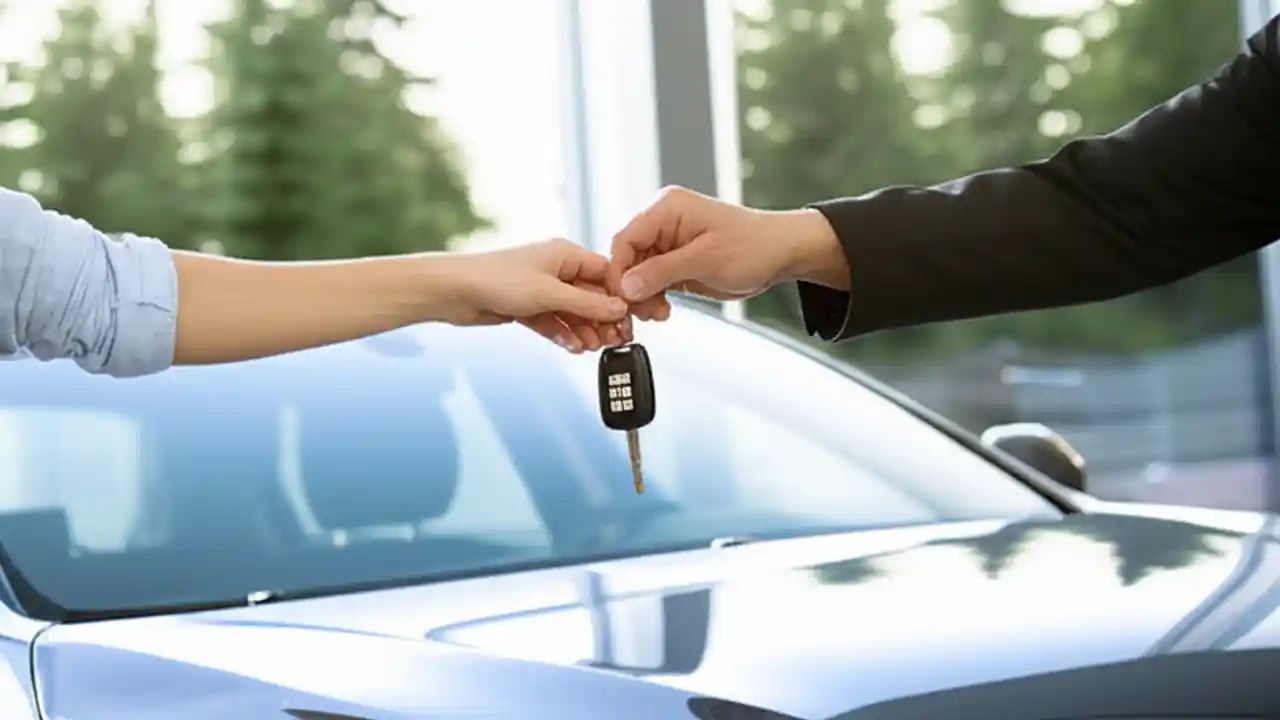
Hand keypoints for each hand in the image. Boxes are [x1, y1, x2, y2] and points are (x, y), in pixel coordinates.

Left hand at [449, 238, 630, 351]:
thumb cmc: (497, 279)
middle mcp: (555, 270)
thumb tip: (620, 309)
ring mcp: (541, 289)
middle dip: (604, 318)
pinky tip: (573, 347)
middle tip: (617, 339)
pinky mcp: (527, 307)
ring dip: (585, 330)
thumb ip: (587, 304)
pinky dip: (564, 334)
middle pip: (591, 296)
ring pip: (573, 313)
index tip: (632, 317)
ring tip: (594, 347)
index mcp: (565, 254)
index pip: (605, 274)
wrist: (454, 291)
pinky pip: (554, 322)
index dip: (621, 296)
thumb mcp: (549, 293)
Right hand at [608, 186, 848, 320]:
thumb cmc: (754, 246)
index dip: (619, 271)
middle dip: (632, 288)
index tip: (622, 298)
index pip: (624, 239)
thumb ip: (662, 271)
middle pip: (627, 258)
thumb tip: (626, 285)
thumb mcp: (705, 260)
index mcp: (667, 208)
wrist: (782, 255)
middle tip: (644, 311)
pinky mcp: (676, 262)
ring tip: (658, 313)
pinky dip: (653, 298)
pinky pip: (652, 281)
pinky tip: (663, 310)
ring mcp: (669, 243)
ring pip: (637, 274)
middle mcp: (664, 222)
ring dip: (643, 297)